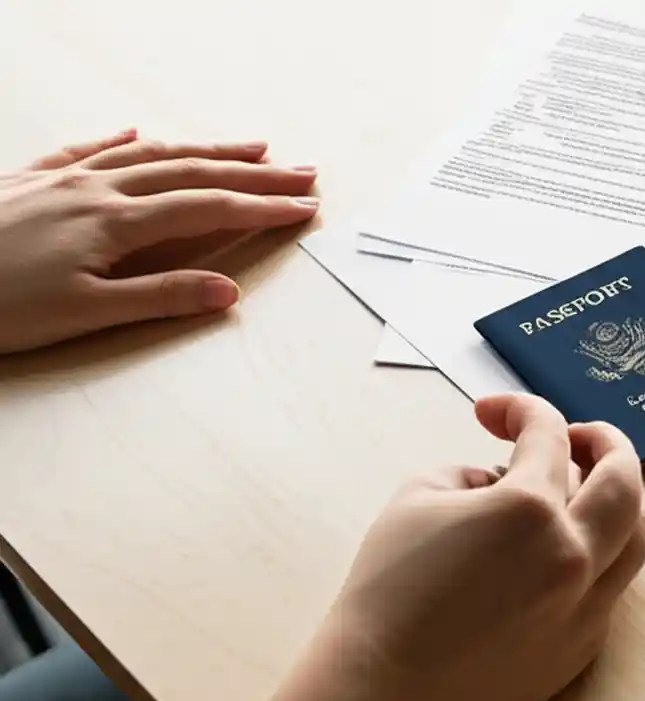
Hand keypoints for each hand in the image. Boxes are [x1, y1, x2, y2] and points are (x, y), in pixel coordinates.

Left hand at [0, 128, 318, 353]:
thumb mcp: (85, 315)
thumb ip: (160, 296)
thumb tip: (228, 292)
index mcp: (114, 221)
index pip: (208, 207)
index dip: (263, 207)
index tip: (307, 207)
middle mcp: (95, 189)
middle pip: (192, 171)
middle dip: (254, 172)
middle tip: (305, 172)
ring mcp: (62, 179)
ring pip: (149, 153)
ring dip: (205, 147)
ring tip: (251, 144)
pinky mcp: (27, 180)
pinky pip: (85, 149)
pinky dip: (120, 140)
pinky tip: (138, 131)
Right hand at [260, 394, 644, 700]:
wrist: (381, 687)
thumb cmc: (388, 593)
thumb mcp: (418, 496)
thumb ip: (473, 471)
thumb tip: (501, 478)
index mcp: (528, 510)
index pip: (548, 435)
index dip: (521, 410)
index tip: (497, 414)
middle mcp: (571, 556)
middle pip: (626, 477)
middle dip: (603, 440)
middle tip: (575, 435)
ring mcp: (584, 607)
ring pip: (636, 536)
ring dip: (616, 499)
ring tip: (584, 489)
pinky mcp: (581, 646)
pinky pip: (611, 587)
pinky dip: (596, 556)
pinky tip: (560, 550)